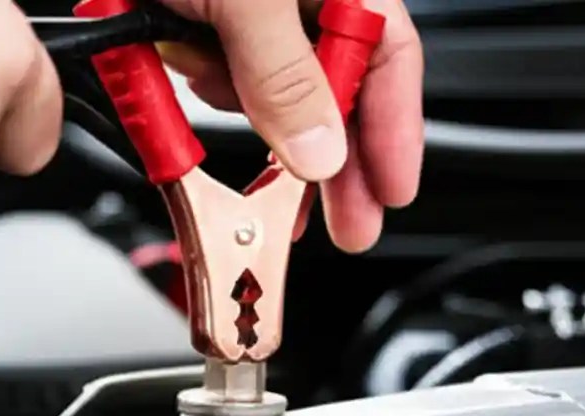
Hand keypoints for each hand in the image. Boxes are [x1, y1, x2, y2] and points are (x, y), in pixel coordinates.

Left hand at [158, 0, 423, 252]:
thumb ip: (284, 75)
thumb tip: (320, 151)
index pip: (386, 56)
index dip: (393, 129)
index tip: (389, 190)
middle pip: (331, 85)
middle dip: (332, 161)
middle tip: (341, 224)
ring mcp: (241, 5)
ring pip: (267, 87)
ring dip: (255, 123)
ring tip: (236, 122)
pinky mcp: (191, 14)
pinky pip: (212, 71)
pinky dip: (204, 90)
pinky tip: (191, 84)